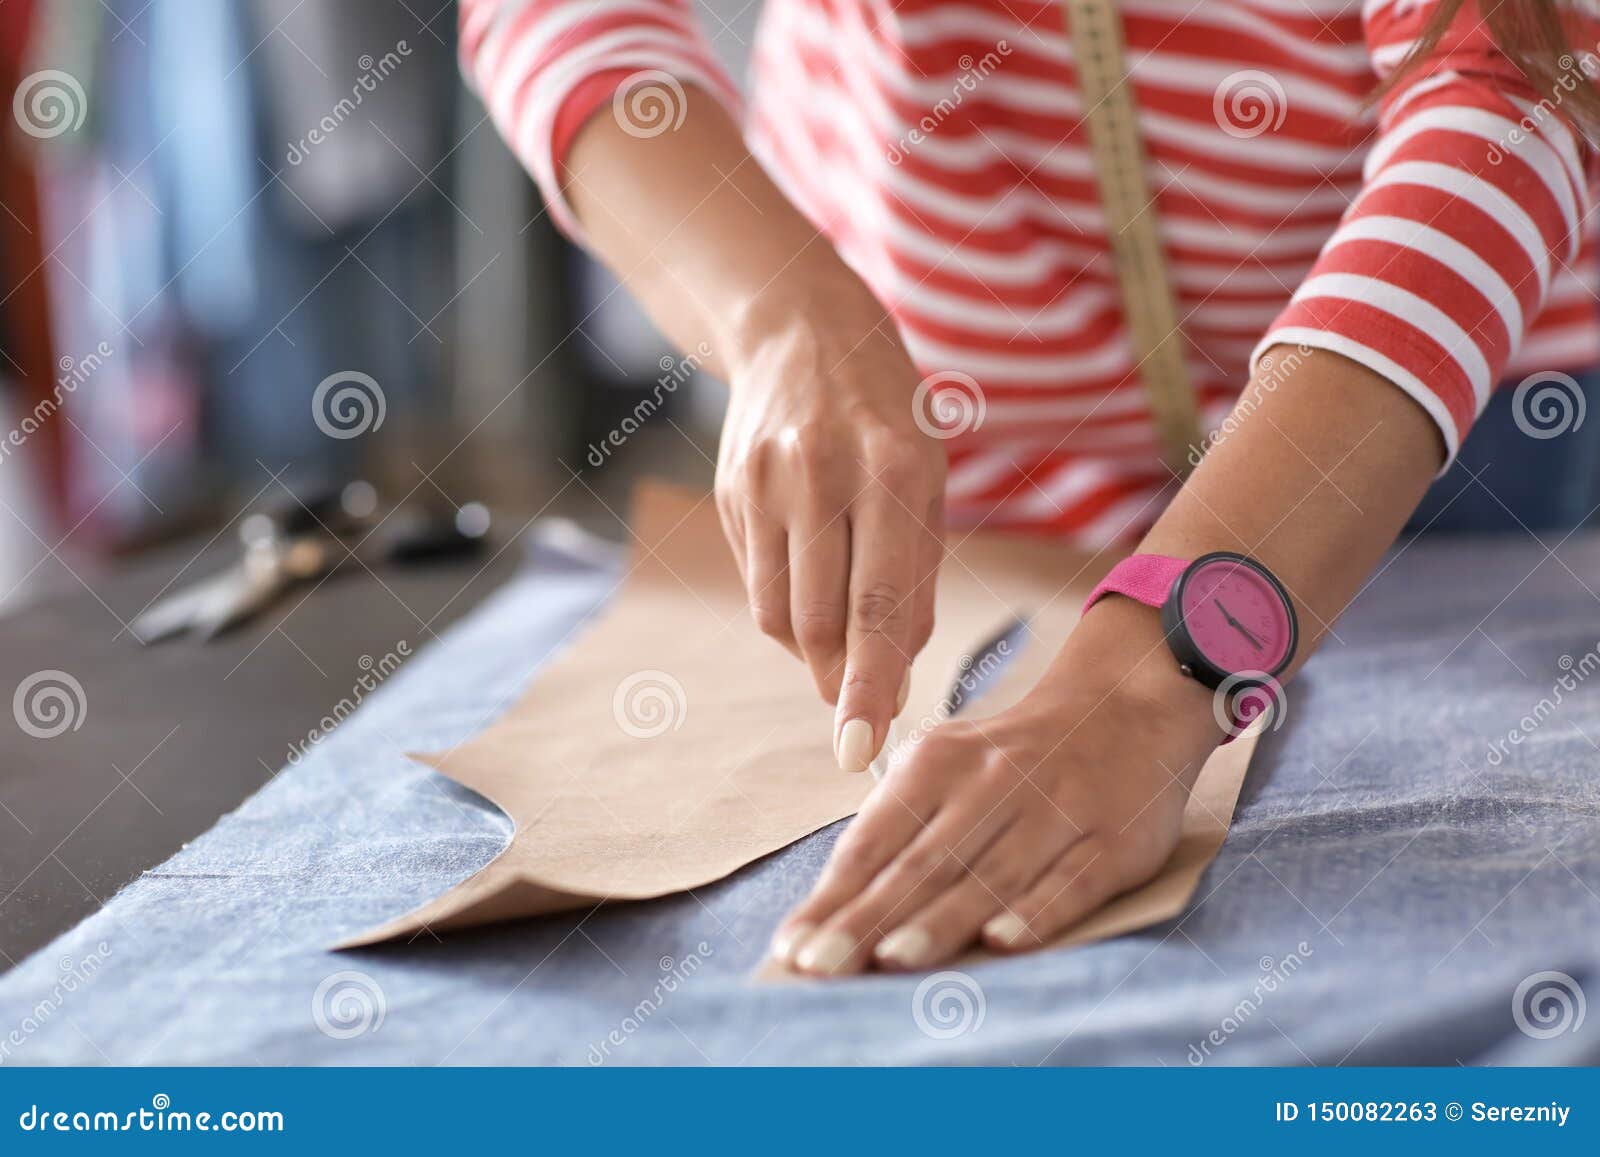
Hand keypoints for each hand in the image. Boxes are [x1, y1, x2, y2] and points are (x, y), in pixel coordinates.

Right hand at [717, 277, 946, 770]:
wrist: (800, 329)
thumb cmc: (888, 414)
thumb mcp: (929, 479)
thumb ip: (915, 577)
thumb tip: (892, 675)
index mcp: (890, 471)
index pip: (876, 606)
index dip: (869, 687)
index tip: (861, 749)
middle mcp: (818, 476)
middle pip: (816, 623)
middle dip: (838, 684)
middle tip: (857, 717)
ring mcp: (762, 484)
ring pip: (777, 615)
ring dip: (811, 651)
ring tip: (842, 637)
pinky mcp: (728, 493)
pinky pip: (757, 582)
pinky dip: (788, 607)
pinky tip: (812, 578)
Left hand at [769, 598, 1222, 973]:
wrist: (1126, 707)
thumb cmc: (1012, 760)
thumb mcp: (945, 768)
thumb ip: (896, 829)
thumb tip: (830, 912)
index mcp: (937, 764)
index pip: (874, 840)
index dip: (833, 897)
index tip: (792, 948)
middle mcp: (992, 784)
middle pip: (922, 864)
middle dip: (867, 920)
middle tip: (820, 968)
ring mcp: (1055, 811)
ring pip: (990, 874)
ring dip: (939, 921)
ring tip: (891, 962)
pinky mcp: (1112, 841)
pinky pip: (1071, 881)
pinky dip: (1037, 911)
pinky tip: (1002, 941)